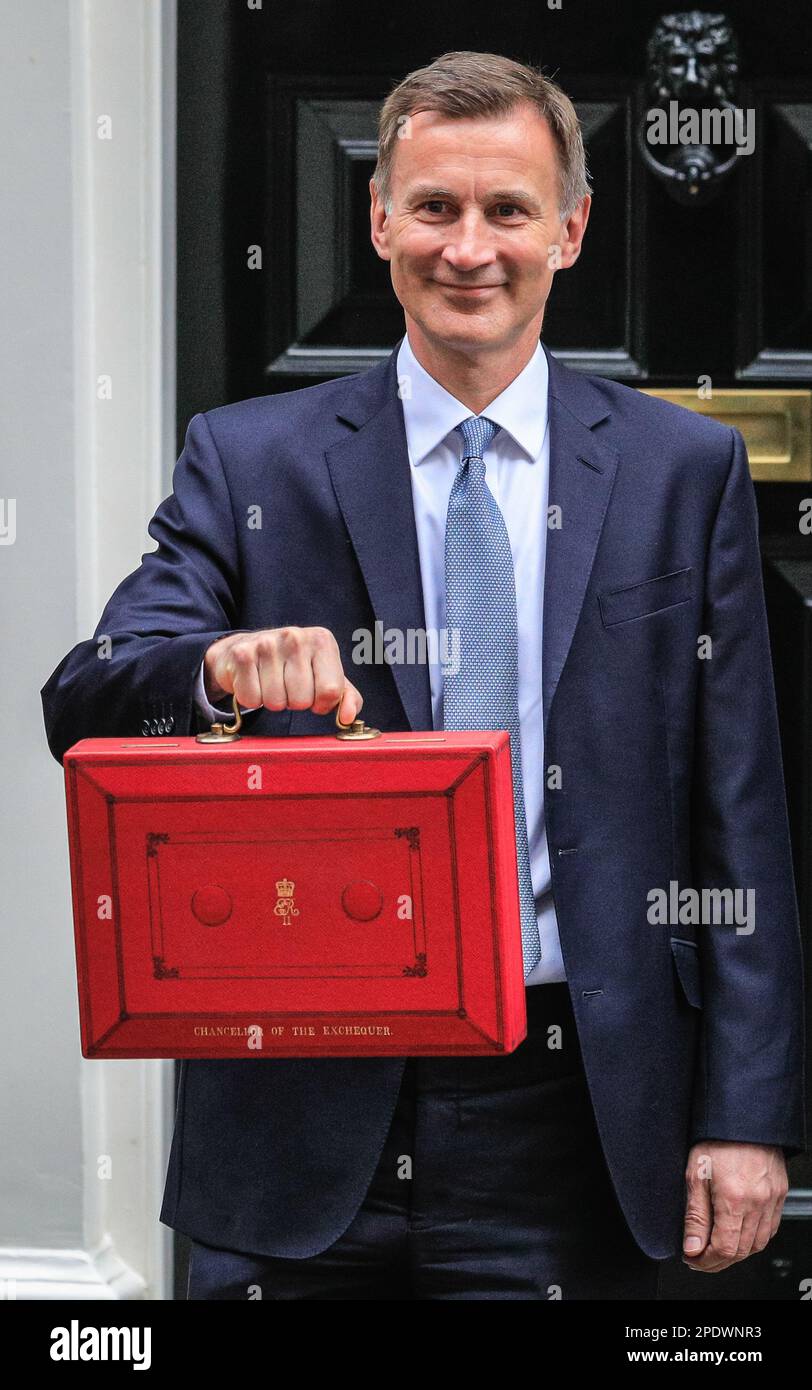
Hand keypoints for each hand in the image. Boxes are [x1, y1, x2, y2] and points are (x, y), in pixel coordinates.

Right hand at [203, 627, 362, 725]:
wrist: (243, 650)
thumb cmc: (290, 667)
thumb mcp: (324, 676)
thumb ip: (346, 697)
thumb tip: (348, 717)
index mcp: (322, 640)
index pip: (331, 691)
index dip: (321, 703)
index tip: (314, 696)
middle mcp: (296, 636)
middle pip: (302, 700)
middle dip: (294, 702)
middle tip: (287, 686)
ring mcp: (267, 643)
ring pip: (276, 702)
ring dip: (272, 701)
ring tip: (270, 683)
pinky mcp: (242, 654)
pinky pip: (252, 699)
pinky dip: (251, 699)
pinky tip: (253, 681)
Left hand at [682, 1140, 788, 1270]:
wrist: (743, 1116)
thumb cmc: (717, 1138)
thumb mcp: (695, 1173)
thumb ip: (695, 1215)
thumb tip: (692, 1247)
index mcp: (734, 1199)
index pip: (723, 1249)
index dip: (705, 1261)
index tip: (692, 1259)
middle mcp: (757, 1203)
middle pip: (741, 1251)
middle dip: (717, 1261)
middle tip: (699, 1258)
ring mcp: (772, 1199)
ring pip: (757, 1244)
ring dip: (736, 1253)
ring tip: (716, 1248)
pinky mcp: (779, 1193)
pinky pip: (770, 1229)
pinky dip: (754, 1239)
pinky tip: (740, 1234)